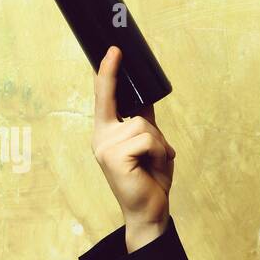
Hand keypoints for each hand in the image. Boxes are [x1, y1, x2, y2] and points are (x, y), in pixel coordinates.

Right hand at [91, 46, 174, 237]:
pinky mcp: (114, 157)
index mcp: (106, 132)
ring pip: (144, 126)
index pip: (105, 96)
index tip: (115, 49)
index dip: (109, 72)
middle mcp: (101, 137)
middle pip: (134, 111)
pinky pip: (146, 139)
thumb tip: (145, 95)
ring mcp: (105, 147)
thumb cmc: (150, 178)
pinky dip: (158, 152)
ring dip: (159, 145)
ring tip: (154, 164)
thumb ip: (144, 121)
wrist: (151, 210)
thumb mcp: (150, 144)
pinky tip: (152, 167)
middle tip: (156, 158)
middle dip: (153, 132)